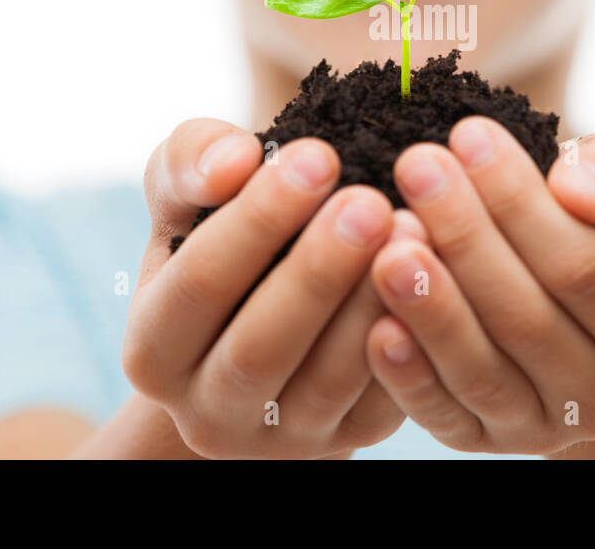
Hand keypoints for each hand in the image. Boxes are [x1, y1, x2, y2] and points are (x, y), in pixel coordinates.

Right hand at [123, 118, 418, 457]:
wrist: (268, 324)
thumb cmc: (226, 240)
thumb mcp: (190, 197)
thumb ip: (191, 162)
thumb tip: (234, 159)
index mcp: (155, 348)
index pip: (199, 286)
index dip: (256, 220)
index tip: (316, 155)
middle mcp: (208, 411)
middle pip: (259, 347)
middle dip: (317, 270)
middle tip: (371, 201)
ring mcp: (282, 438)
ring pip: (330, 379)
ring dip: (373, 302)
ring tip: (415, 227)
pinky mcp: (351, 438)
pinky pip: (386, 396)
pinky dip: (414, 336)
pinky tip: (439, 272)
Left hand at [363, 117, 594, 453]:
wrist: (568, 304)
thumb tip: (577, 189)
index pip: (584, 268)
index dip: (521, 203)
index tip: (467, 134)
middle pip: (526, 319)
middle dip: (466, 236)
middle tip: (414, 165)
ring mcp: (544, 428)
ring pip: (480, 371)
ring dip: (430, 306)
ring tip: (387, 238)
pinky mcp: (481, 442)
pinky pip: (439, 412)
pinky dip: (405, 372)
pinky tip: (373, 322)